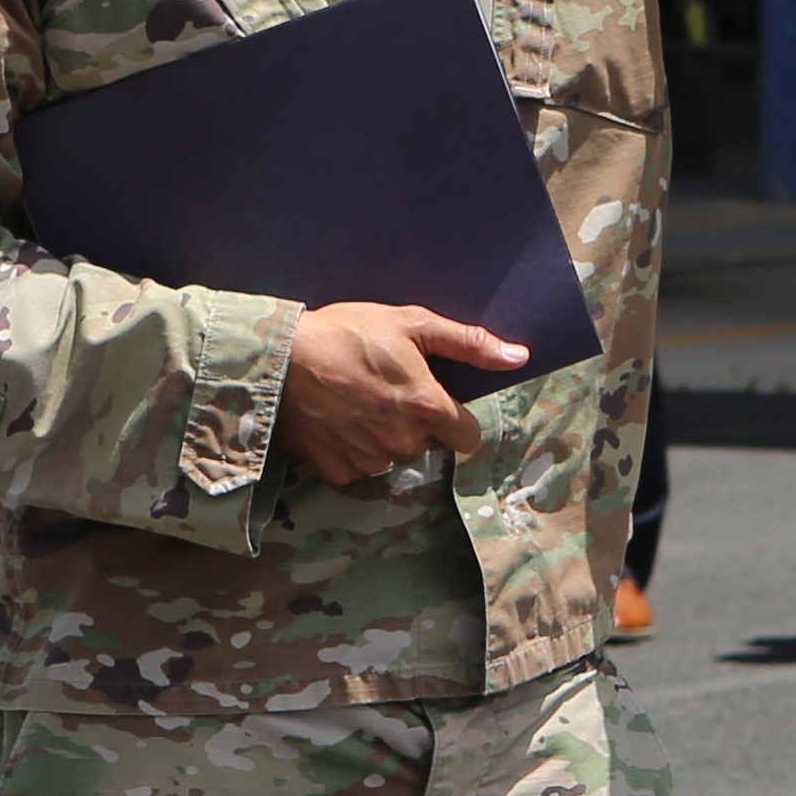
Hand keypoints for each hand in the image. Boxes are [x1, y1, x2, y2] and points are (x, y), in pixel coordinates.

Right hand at [279, 303, 528, 485]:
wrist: (277, 358)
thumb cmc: (346, 333)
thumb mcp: (410, 323)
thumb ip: (468, 343)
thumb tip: (519, 357)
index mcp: (427, 409)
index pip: (468, 437)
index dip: (455, 419)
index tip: (435, 402)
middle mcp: (402, 442)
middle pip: (426, 444)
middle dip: (412, 423)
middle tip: (383, 390)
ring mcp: (369, 460)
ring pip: (391, 456)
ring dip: (381, 436)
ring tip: (354, 401)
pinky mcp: (337, 472)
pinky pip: (358, 468)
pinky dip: (350, 449)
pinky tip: (335, 420)